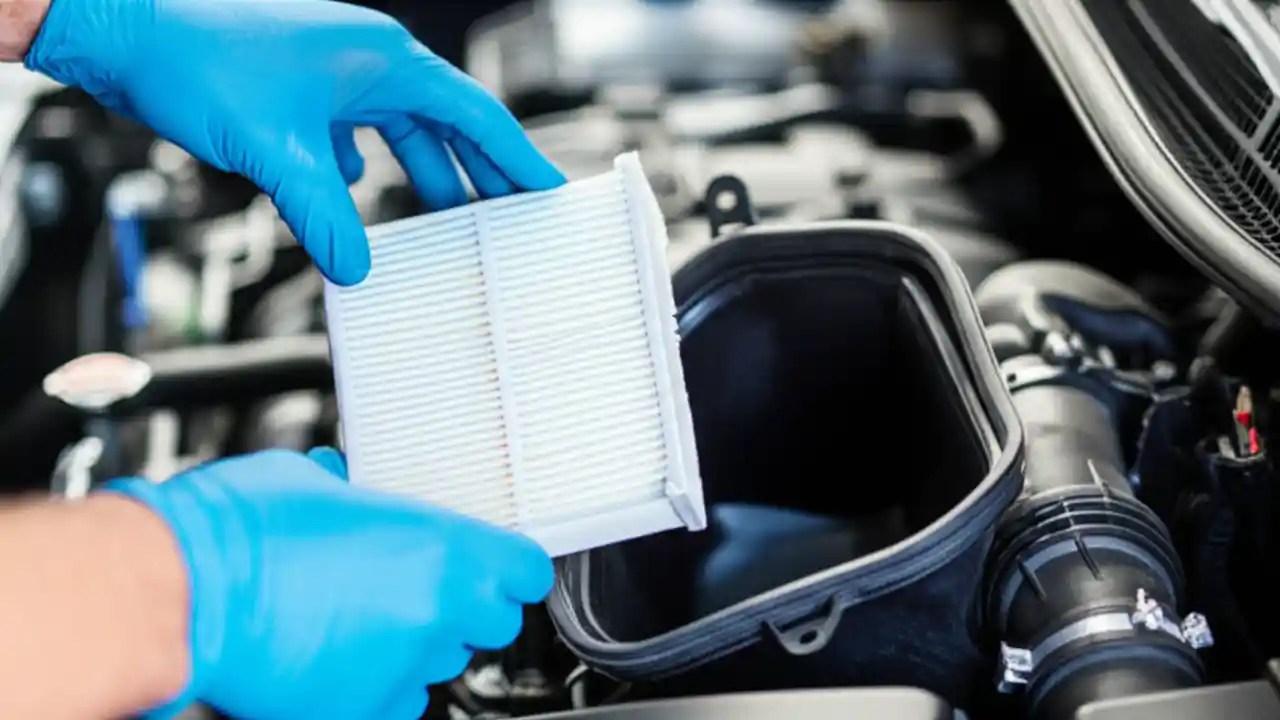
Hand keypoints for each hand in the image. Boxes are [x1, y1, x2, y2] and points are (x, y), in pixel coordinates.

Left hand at [24, 0, 565, 284]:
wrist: (124, 34)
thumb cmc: (197, 62)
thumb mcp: (275, 151)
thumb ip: (322, 214)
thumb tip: (355, 270)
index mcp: (382, 58)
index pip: (470, 113)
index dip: (515, 156)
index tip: (549, 189)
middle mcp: (367, 59)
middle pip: (445, 123)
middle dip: (478, 172)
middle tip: (513, 217)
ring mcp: (334, 72)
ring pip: (401, 130)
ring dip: (424, 175)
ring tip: (451, 222)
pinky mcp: (302, 89)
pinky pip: (356, 134)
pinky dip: (368, 171)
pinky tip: (362, 201)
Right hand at [104, 448, 553, 719]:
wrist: (183, 589)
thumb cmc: (242, 525)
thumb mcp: (314, 480)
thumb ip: (354, 490)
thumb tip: (347, 482)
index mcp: (441, 549)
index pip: (526, 572)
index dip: (512, 569)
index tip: (498, 567)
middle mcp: (434, 613)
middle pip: (490, 622)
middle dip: (461, 607)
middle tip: (416, 589)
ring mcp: (399, 669)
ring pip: (438, 665)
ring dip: (414, 644)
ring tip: (359, 621)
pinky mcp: (358, 711)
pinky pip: (393, 704)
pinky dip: (375, 686)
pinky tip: (337, 659)